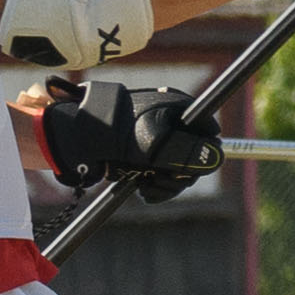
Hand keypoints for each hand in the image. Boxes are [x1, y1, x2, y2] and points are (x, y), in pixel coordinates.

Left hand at [36, 80, 222, 198]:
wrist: (76, 141)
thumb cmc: (115, 136)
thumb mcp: (156, 144)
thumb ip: (191, 152)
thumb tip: (218, 158)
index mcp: (179, 108)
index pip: (210, 132)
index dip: (204, 153)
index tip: (188, 165)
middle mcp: (172, 122)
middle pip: (197, 156)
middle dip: (181, 173)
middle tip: (160, 177)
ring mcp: (159, 140)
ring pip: (180, 170)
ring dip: (167, 183)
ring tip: (147, 183)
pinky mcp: (146, 156)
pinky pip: (163, 176)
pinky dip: (155, 186)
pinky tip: (141, 186)